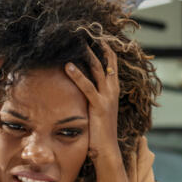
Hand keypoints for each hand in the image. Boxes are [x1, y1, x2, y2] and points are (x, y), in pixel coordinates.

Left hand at [65, 44, 122, 173]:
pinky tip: (68, 65)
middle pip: (106, 61)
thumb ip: (92, 96)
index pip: (111, 63)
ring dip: (87, 54)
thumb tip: (80, 85)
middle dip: (97, 45)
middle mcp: (113, 90)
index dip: (105, 48)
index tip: (96, 35)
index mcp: (113, 90)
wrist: (106, 150)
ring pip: (98, 69)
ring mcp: (107, 97)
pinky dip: (77, 75)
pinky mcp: (98, 106)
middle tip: (86, 31)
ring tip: (78, 41)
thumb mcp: (97, 109)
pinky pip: (87, 87)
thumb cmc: (100, 131)